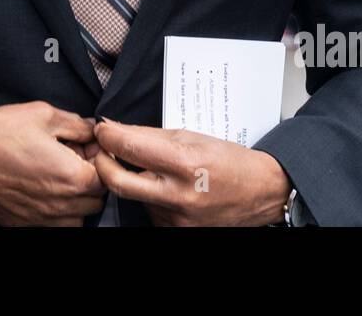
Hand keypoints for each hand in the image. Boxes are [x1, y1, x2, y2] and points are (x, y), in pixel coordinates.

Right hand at [0, 102, 105, 225]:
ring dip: (76, 197)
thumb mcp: (42, 114)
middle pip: (96, 199)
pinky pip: (55, 224)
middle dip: (91, 178)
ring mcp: (42, 219)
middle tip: (72, 156)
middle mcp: (61, 204)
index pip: (108, 176)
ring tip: (57, 174)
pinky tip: (41, 187)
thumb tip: (92, 129)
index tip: (87, 145)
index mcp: (72, 177)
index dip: (100, 158)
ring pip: (78, 215)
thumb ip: (76, 124)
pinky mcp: (25, 225)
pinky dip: (56, 210)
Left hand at [93, 119, 289, 225]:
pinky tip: (170, 190)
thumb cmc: (229, 161)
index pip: (130, 148)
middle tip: (102, 152)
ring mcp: (176, 219)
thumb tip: (114, 129)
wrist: (260, 192)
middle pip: (117, 182)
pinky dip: (152, 198)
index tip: (102, 131)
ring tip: (160, 172)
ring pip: (135, 196)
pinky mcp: (176, 231)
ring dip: (136, 180)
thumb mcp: (191, 137)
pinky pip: (149, 210)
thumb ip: (149, 135)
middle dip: (102, 164)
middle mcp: (178, 195)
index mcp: (184, 164)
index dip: (108, 137)